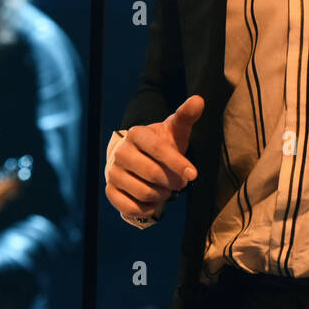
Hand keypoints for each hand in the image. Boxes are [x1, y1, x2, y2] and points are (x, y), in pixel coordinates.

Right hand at [105, 95, 203, 221]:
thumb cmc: (161, 143)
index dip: (178, 163)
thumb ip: (186, 115)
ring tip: (167, 190)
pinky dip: (146, 208)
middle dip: (172, 182)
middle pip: (152, 173)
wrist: (138, 156)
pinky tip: (154, 202)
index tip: (193, 175)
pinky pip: (129, 207)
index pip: (158, 149)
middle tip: (180, 184)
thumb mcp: (174, 129)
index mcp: (136, 134)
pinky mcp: (110, 190)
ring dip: (162, 195)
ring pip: (143, 192)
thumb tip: (198, 100)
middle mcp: (121, 152)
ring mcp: (112, 172)